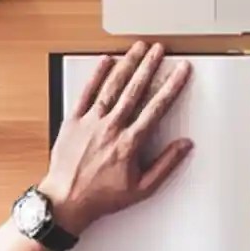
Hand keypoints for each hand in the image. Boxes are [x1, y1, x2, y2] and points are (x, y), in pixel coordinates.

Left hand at [39, 42, 193, 234]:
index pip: (156, 108)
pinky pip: (86, 93)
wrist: (66, 202)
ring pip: (112, 86)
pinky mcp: (73, 121)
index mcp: (129, 143)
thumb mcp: (142, 189)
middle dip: (150, 66)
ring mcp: (91, 122)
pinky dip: (96, 75)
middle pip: (135, 90)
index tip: (181, 71)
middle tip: (160, 50)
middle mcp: (111, 128)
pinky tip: (105, 61)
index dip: (172, 86)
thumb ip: (166, 165)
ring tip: (138, 48)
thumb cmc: (101, 197)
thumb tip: (184, 146)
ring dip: (127, 64)